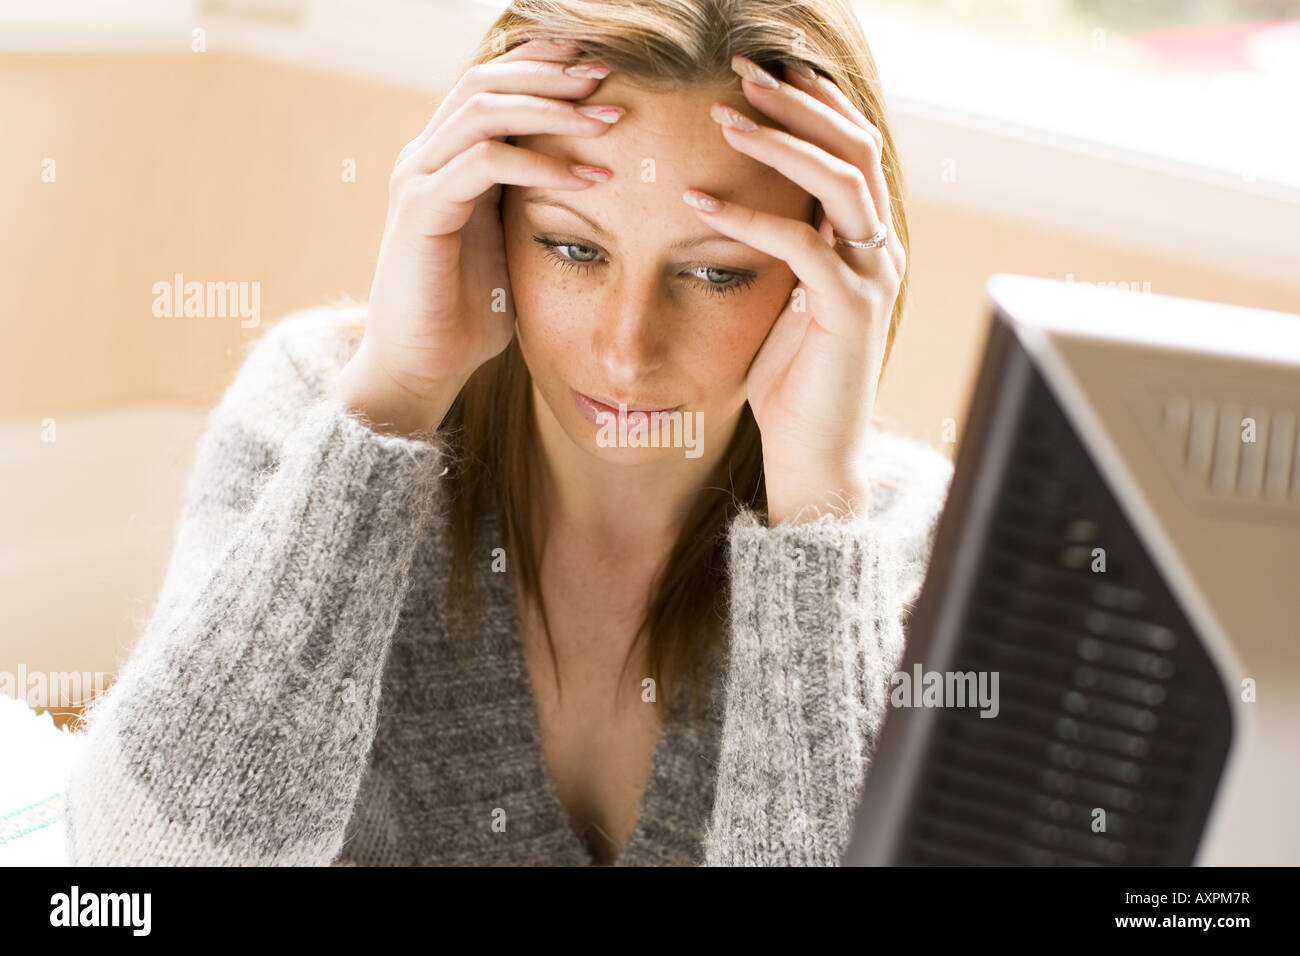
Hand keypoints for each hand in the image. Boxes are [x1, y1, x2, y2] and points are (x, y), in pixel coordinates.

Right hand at [336, 37, 622, 436]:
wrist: (419, 368)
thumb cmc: (466, 316)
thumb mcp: (509, 248)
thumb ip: (530, 206)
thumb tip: (589, 179)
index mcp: (445, 159)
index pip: (490, 85)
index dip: (541, 67)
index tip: (601, 69)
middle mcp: (424, 158)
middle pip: (485, 81)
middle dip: (551, 74)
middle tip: (609, 77)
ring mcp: (417, 179)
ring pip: (483, 110)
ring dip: (551, 109)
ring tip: (607, 119)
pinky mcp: (420, 211)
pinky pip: (485, 162)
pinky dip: (539, 163)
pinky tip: (585, 177)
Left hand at [681, 56, 903, 523]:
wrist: (812, 453)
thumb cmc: (789, 380)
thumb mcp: (783, 298)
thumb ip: (780, 248)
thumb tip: (742, 196)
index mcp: (866, 241)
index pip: (852, 147)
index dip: (813, 102)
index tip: (761, 71)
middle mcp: (880, 250)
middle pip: (854, 146)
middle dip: (798, 101)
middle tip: (742, 71)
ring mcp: (872, 278)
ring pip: (839, 182)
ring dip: (780, 143)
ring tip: (724, 119)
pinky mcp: (850, 311)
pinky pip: (802, 247)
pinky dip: (749, 219)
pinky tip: (700, 204)